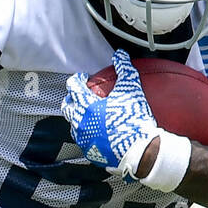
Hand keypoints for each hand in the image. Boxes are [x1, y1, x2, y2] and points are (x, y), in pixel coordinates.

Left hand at [62, 49, 158, 176]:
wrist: (139, 150)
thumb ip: (124, 69)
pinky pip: (83, 140)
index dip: (78, 79)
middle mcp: (80, 122)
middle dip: (71, 98)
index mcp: (86, 105)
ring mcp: (83, 139)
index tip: (84, 77)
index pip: (73, 87)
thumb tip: (120, 54)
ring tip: (86, 113)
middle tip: (79, 95)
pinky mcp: (90, 152)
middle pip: (67, 107)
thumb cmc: (133, 118)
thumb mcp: (131, 89)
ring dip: (77, 116)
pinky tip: (95, 131)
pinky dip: (86, 133)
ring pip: (73, 125)